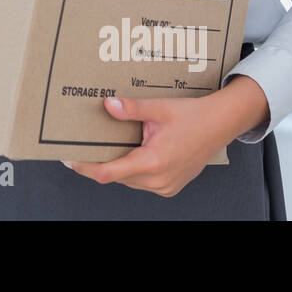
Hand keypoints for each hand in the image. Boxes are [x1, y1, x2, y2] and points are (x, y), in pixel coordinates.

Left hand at [63, 93, 235, 196]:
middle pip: (116, 177)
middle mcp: (158, 180)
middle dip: (97, 164)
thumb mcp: (160, 108)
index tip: (70, 159)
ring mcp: (165, 186)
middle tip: (80, 147)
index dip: (85, 167)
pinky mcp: (169, 185)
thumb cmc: (194, 116)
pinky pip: (141, 181)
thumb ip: (132, 108)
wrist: (221, 124)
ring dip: (115, 167)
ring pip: (128, 180)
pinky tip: (126, 152)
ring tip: (100, 148)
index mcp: (153, 163)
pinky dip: (130, 169)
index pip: (108, 173)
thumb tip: (108, 104)